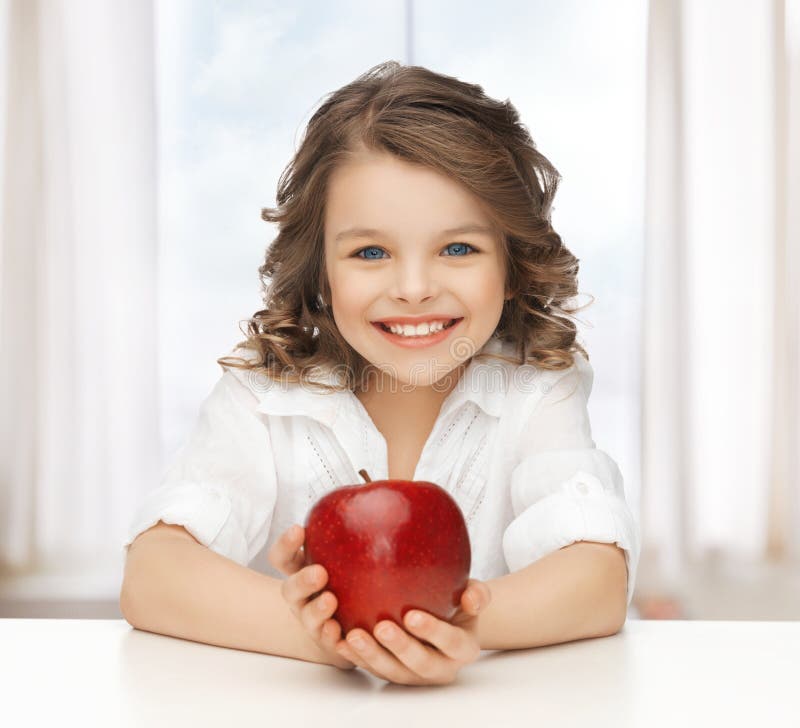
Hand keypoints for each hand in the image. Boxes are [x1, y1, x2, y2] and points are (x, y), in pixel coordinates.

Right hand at [267, 524, 354, 670]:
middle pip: (290, 589)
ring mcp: (314, 621)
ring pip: (306, 617)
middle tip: (320, 572)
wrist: (358, 621)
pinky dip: (332, 639)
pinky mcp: (332, 642)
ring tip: (331, 600)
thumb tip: (393, 485)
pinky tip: (342, 633)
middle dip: (302, 580)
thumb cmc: (356, 573)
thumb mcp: (355, 548)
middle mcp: (303, 596)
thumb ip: (365, 523)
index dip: (286, 543)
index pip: (283, 555)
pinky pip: (328, 644)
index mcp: (303, 568)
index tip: (299, 529)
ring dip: (316, 610)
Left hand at [334, 579, 491, 685]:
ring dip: (372, 656)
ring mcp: (415, 674)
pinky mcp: (393, 673)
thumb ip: (477, 594)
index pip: (451, 642)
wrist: (445, 619)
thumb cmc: (456, 602)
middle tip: (382, 627)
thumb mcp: (472, 595)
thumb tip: (470, 597)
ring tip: (354, 635)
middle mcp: (441, 667)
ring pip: (393, 671)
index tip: (412, 615)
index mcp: (463, 648)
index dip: (433, 631)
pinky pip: (373, 669)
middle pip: (420, 663)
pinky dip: (357, 658)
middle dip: (400, 647)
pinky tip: (341, 642)